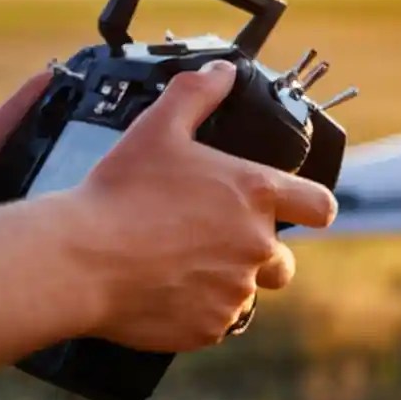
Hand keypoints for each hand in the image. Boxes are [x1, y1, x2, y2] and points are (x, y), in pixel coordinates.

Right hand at [63, 60, 335, 351]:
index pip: (320, 207)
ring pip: (245, 292)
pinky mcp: (209, 328)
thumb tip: (221, 71)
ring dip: (224, 282)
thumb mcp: (158, 127)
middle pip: (282, 261)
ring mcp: (235, 292)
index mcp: (255, 195)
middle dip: (258, 254)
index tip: (300, 210)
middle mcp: (256, 246)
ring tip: (179, 265)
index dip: (312, 208)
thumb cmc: (120, 192)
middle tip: (212, 241)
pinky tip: (165, 291)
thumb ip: (196, 94)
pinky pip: (215, 322)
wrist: (80, 260)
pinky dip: (197, 311)